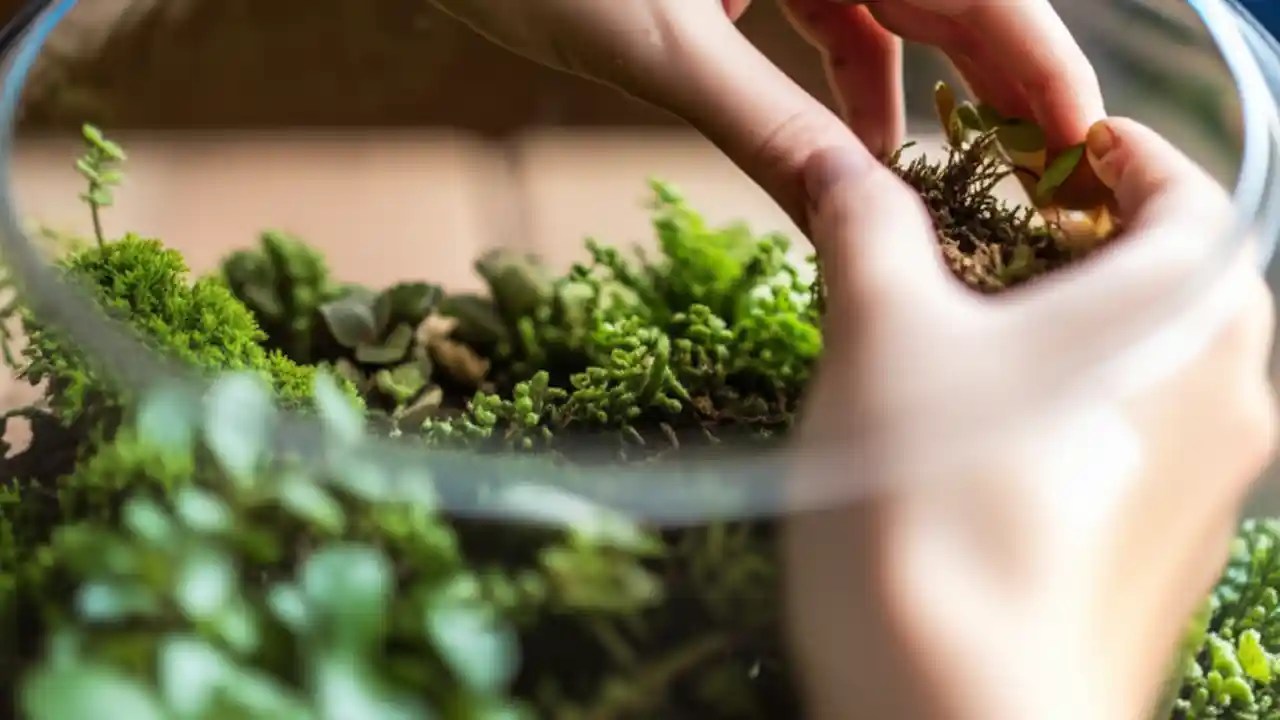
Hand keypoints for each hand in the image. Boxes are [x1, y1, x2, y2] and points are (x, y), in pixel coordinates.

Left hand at [427, 0, 1105, 224]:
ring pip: (893, 7)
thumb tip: (852, 212)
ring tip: (957, 180)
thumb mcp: (659, 47)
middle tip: (1038, 178)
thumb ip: (764, 125)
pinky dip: (853, 78)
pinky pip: (834, 13)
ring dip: (925, 88)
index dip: (1036, 52)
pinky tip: (871, 146)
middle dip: (995, 81)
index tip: (1079, 135)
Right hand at [782, 118, 1276, 719]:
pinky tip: (978, 440)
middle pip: (1172, 284)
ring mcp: (1205, 491)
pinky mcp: (1161, 561)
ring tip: (964, 337)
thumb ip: (870, 229)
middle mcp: (1227, 397)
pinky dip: (1070, 415)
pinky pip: (1131, 451)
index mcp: (1187, 311)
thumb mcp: (883, 331)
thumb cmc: (937, 503)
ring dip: (1070, 334)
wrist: (958, 712)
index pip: (1183, 191)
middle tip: (988, 239)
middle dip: (1081, 248)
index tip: (1047, 149)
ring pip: (1151, 373)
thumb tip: (844, 175)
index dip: (1113, 156)